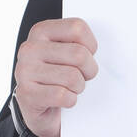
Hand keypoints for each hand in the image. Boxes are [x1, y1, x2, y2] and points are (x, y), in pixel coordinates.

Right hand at [12, 17, 98, 136]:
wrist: (38, 108)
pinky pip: (63, 96)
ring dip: (78, 87)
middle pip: (79, 54)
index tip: (87, 55)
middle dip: (89, 70)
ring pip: (73, 77)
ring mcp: (25, 71)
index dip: (91, 45)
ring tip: (70, 88)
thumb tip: (111, 51)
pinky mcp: (27, 94)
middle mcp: (29, 48)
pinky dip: (70, 101)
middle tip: (82, 77)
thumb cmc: (57, 77)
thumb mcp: (64, 53)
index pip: (77, 27)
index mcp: (41, 31)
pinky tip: (63, 100)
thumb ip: (79, 44)